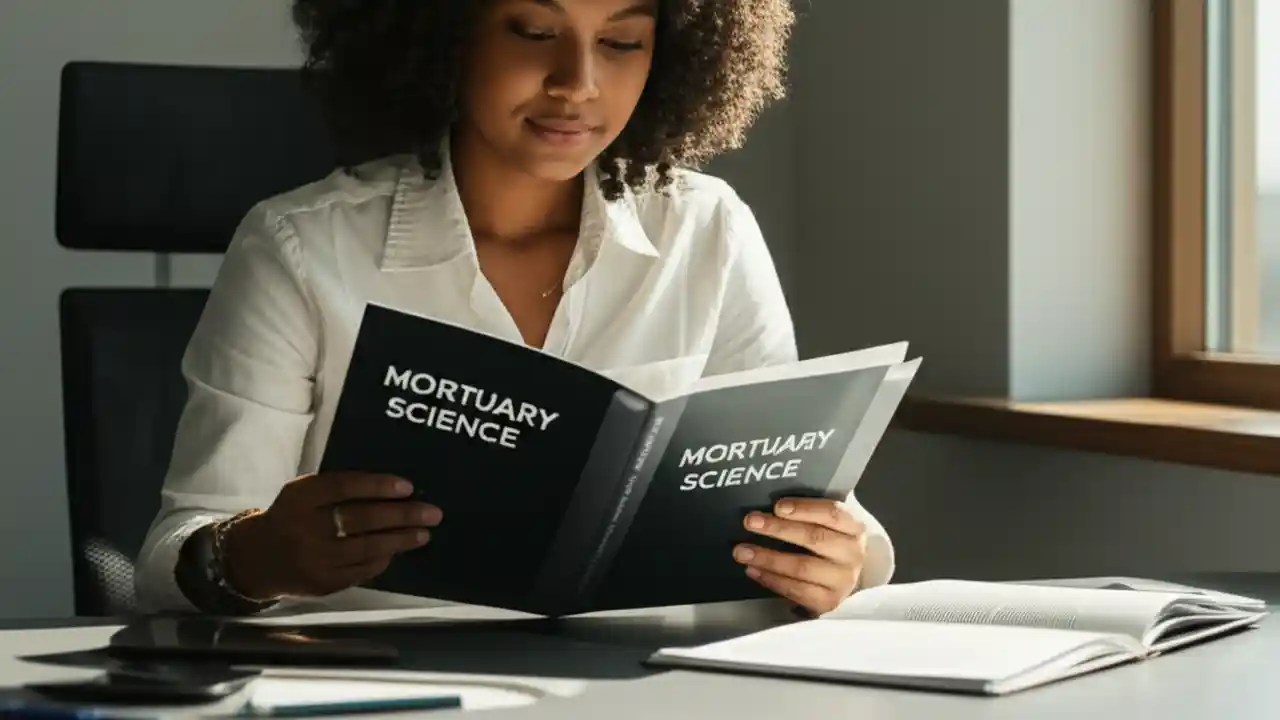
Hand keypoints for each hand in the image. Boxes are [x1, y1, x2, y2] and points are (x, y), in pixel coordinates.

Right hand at [223, 472, 442, 599]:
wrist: (257, 559)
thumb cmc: (292, 517)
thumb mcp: (304, 494)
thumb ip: (339, 489)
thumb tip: (395, 490)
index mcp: (300, 497)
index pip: (343, 486)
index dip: (377, 486)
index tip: (408, 486)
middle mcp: (304, 527)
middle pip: (360, 519)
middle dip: (401, 515)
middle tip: (433, 513)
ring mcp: (313, 559)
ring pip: (365, 547)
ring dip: (400, 540)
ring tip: (424, 533)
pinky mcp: (322, 584)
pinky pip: (360, 571)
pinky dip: (382, 560)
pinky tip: (397, 551)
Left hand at [734, 498, 865, 615]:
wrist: (846, 579)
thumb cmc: (831, 543)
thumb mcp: (830, 524)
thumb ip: (810, 511)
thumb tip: (773, 504)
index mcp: (854, 528)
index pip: (831, 513)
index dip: (803, 508)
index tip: (777, 506)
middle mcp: (852, 554)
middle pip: (814, 538)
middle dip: (778, 529)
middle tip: (750, 522)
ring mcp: (842, 581)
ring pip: (802, 567)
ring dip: (768, 558)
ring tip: (741, 551)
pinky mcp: (828, 602)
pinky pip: (795, 590)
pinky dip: (770, 579)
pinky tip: (752, 570)